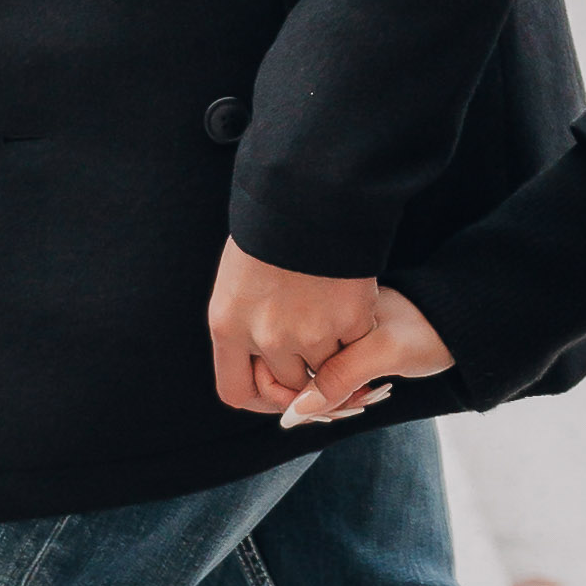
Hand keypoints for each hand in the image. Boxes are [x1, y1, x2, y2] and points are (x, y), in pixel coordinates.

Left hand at [209, 244, 382, 417]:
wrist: (307, 188)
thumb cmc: (268, 227)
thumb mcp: (236, 279)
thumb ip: (243, 325)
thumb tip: (263, 363)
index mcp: (227, 325)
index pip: (236, 392)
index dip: (261, 397)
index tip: (278, 388)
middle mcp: (265, 336)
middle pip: (289, 386)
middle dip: (304, 372)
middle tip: (316, 348)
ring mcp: (309, 330)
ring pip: (326, 370)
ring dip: (333, 351)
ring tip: (332, 314)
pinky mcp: (350, 317)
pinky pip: (358, 345)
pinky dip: (359, 331)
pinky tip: (352, 302)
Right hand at [287, 289, 457, 424]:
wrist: (459, 323)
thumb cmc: (427, 331)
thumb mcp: (384, 352)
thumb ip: (341, 376)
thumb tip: (294, 412)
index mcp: (316, 309)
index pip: (269, 357)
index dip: (284, 392)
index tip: (318, 408)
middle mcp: (313, 319)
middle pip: (278, 370)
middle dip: (303, 399)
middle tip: (348, 404)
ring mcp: (326, 334)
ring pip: (300, 378)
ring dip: (322, 399)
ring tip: (358, 401)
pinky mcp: (341, 348)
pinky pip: (320, 379)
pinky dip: (334, 394)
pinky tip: (359, 396)